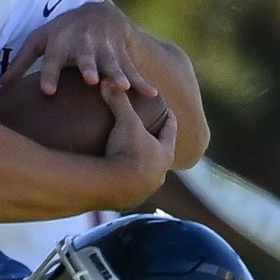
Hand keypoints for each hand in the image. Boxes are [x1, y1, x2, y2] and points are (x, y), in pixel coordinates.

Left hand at [0, 0, 157, 97]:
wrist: (98, 12)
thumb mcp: (40, 41)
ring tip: (122, 86)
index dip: (49, 74)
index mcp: (60, 42)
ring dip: (118, 73)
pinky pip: (132, 68)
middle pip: (86, 56)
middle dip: (90, 66)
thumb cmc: (62, 31)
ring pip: (113, 62)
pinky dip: (142, 80)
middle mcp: (84, 44)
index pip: (52, 59)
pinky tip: (152, 94)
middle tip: (92, 79)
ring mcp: (105, 48)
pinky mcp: (122, 53)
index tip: (48, 92)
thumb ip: (21, 63)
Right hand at [100, 82, 176, 201]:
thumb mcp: (125, 123)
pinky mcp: (130, 200)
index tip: (166, 109)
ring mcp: (146, 189)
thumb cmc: (128, 152)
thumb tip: (108, 79)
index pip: (170, 130)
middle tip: (147, 132)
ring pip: (147, 173)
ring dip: (141, 166)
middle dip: (155, 143)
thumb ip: (119, 101)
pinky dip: (125, 181)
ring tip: (130, 156)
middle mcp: (159, 173)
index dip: (168, 118)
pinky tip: (116, 178)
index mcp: (164, 153)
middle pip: (161, 154)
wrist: (115, 187)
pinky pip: (130, 188)